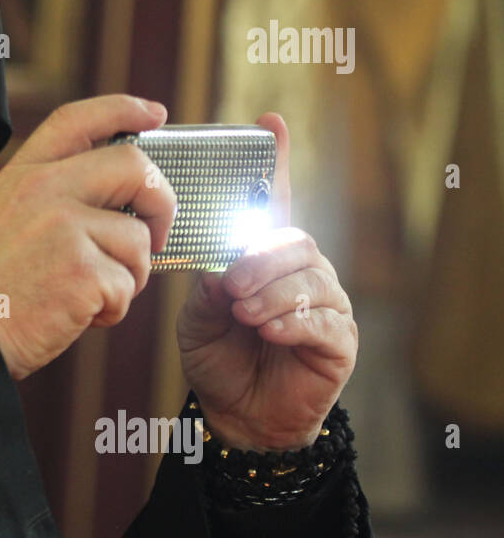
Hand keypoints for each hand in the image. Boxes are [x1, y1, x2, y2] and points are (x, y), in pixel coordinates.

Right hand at [0, 94, 175, 380]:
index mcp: (22, 174)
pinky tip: (80, 314)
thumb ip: (51, 195)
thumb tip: (119, 197)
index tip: (156, 115)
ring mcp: (64, 226)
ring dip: (128, 274)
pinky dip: (114, 307)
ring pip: (137, 238)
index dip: (123, 109)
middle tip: (156, 234)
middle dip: (161, 202)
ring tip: (90, 293)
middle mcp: (43, 189)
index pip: (78, 120)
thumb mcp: (5, 219)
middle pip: (133, 167)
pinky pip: (128, 283)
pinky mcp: (82, 269)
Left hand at [176, 114, 357, 449]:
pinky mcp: (340, 339)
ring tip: (244, 314)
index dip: (275, 162)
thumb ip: (207, 284)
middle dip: (260, 257)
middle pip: (293, 240)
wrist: (234, 414)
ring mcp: (325, 303)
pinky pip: (324, 318)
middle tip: (232, 284)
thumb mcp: (196, 316)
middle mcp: (300, 272)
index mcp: (262, 258)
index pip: (272, 203)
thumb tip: (220, 262)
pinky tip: (269, 329)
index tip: (269, 123)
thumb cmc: (216, 356)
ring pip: (311, 276)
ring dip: (273, 292)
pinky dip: (293, 320)